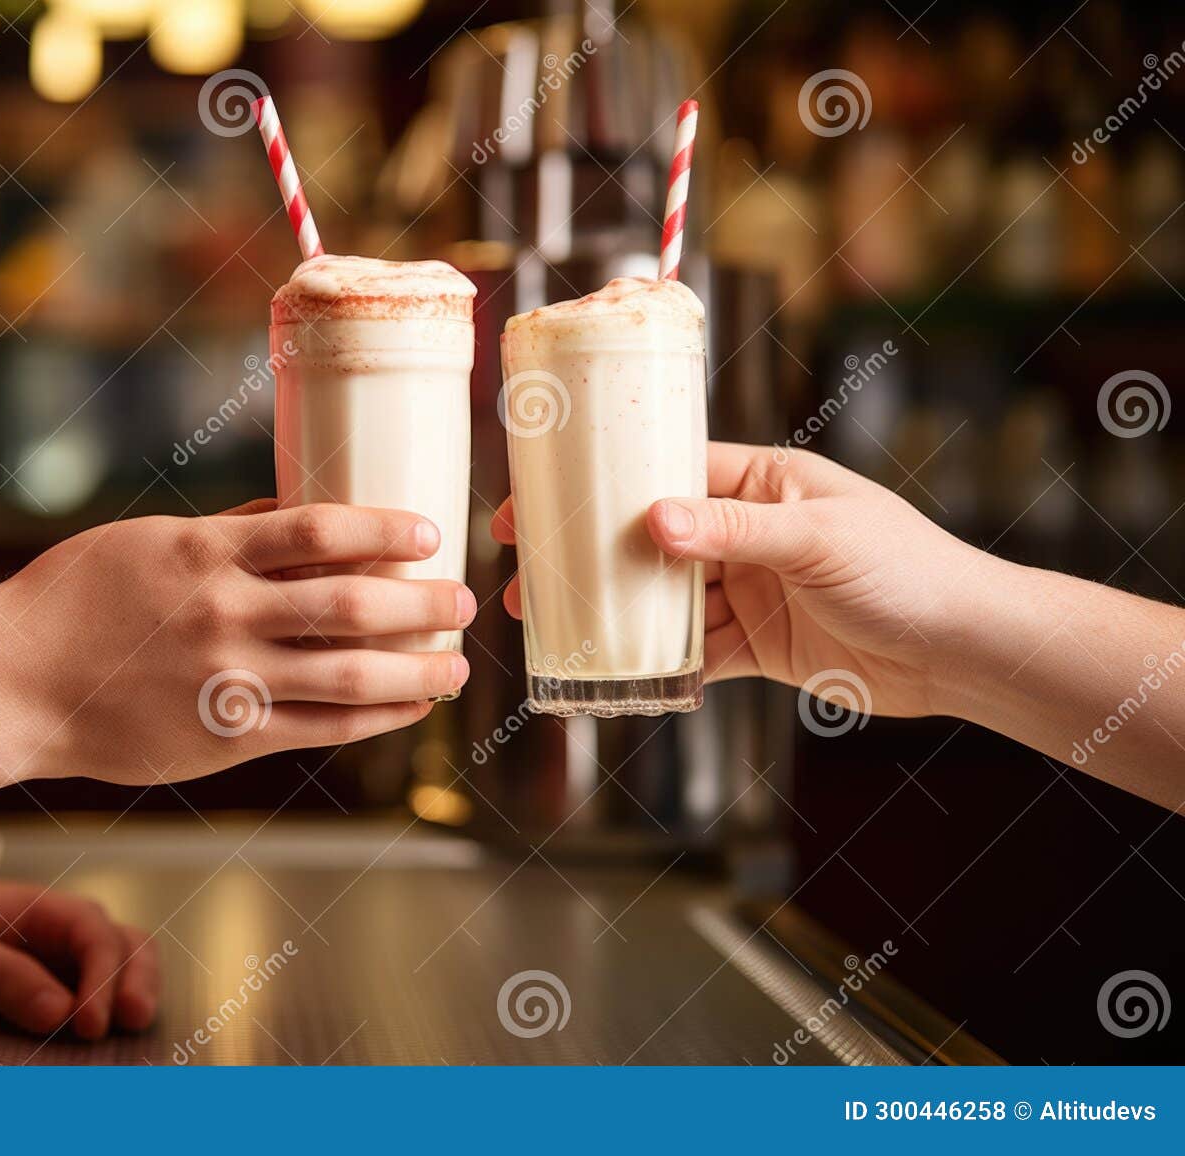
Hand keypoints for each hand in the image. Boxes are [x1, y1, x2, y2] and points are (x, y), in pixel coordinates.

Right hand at [0, 500, 474, 784]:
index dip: (386, 528)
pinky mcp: (225, 738)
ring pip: (349, 674)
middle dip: (422, 602)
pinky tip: (406, 705)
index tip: (430, 531)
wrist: (13, 682)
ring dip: (416, 669)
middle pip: (352, 603)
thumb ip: (226, 531)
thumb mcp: (147, 541)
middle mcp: (225, 615)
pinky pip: (320, 729)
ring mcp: (228, 681)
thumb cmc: (74, 600)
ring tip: (455, 666)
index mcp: (207, 555)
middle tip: (464, 600)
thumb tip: (299, 506)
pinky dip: (374, 717)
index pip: (321, 530)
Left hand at [0, 867, 157, 1038]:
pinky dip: (114, 1008)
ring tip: (133, 1027)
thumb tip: (59, 1012)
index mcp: (49, 910)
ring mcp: (66, 955)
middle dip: (140, 983)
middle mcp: (68, 930)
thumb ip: (2, 974)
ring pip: (126, 965)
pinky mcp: (56, 981)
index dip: (103, 981)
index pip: (97, 939)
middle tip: (134, 1021)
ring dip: (135, 992)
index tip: (90, 1025)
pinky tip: (109, 1035)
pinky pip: (100, 990)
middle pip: (129, 947)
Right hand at [493, 442, 993, 718]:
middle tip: (526, 566)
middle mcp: (750, 532)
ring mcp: (751, 589)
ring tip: (549, 620)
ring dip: (612, 610)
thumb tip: (652, 520)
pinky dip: (657, 661)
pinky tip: (613, 667)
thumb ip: (732, 531)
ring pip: (664, 598)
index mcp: (765, 483)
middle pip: (652, 538)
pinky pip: (693, 651)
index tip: (546, 496)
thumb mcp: (816, 539)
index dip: (604, 484)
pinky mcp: (759, 645)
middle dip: (589, 553)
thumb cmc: (908, 570)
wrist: (963, 651)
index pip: (670, 471)